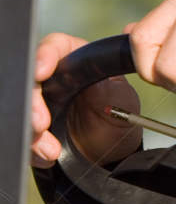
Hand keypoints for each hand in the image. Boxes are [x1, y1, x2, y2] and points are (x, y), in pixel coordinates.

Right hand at [31, 32, 141, 168]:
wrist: (111, 154)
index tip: (41, 71)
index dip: (45, 55)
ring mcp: (41, 102)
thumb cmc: (118, 120)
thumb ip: (111, 92)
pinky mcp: (33, 124)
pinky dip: (32, 148)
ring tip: (49, 149)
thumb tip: (97, 83)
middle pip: (32, 79)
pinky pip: (23, 132)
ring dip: (31, 129)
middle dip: (32, 102)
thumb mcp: (123, 105)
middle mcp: (54, 79)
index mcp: (78, 62)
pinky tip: (48, 156)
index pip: (56, 47)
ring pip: (23, 107)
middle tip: (41, 123)